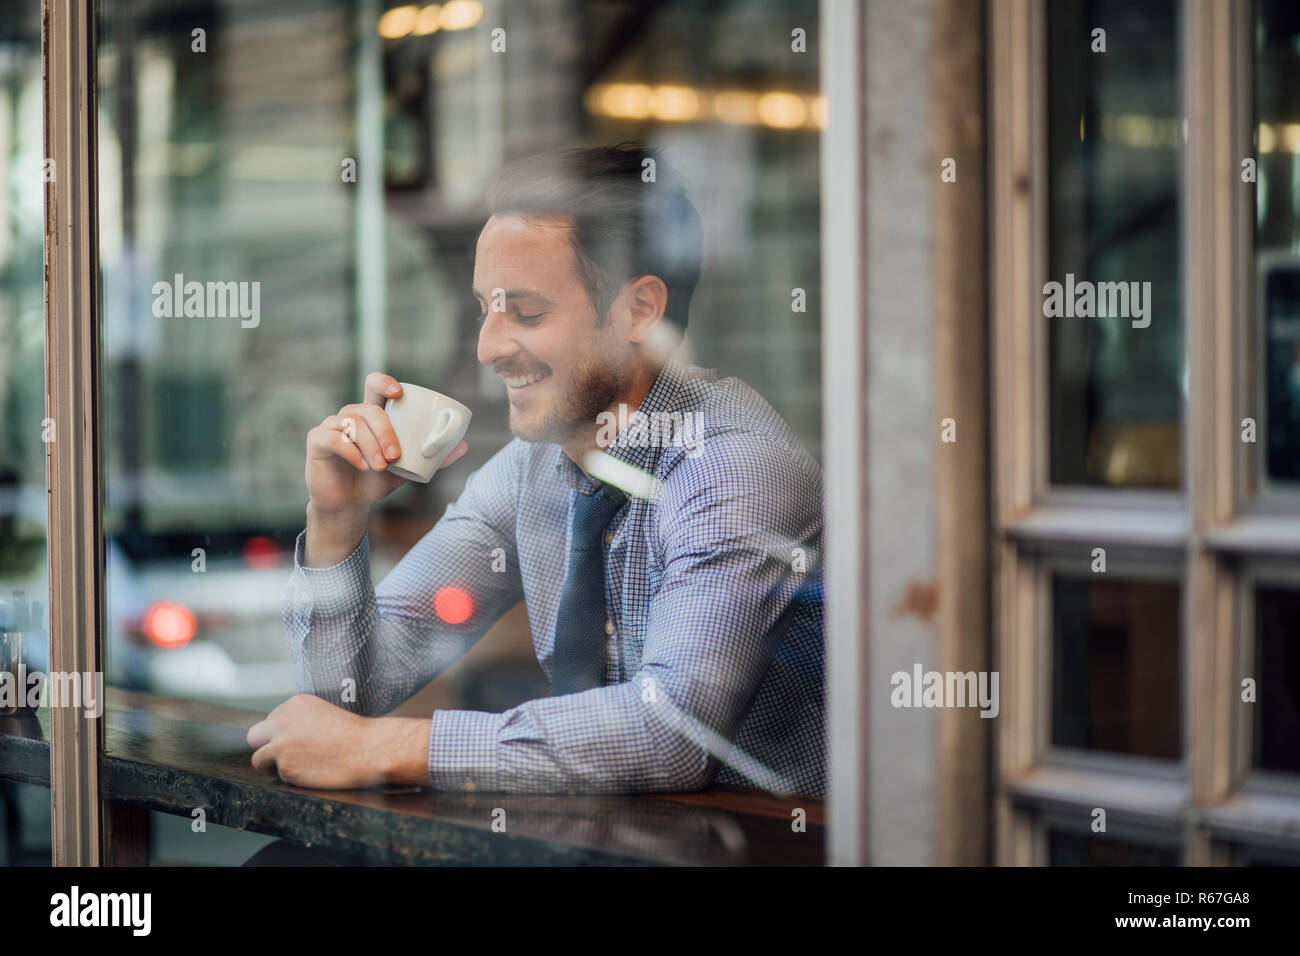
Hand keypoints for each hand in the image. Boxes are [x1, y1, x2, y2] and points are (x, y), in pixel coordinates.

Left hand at [247, 694, 429, 788]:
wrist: (371, 749)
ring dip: (274, 765)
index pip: (271, 720)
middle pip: (255, 736)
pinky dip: (290, 778)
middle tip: (286, 756)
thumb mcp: (323, 714)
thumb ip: (299, 720)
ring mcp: (282, 743)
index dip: (282, 734)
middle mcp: (284, 720)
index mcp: (295, 703)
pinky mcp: (285, 766)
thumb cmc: (355, 734)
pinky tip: (312, 772)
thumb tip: (279, 735)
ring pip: (258, 759)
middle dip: (266, 747)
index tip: (299, 742)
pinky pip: (277, 775)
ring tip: (299, 767)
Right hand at [305, 372, 467, 516]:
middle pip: (368, 408)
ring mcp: (332, 426)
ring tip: (381, 467)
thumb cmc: (376, 480)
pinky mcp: (317, 441)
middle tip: (396, 456)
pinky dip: (351, 451)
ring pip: (352, 423)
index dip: (385, 382)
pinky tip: (363, 466)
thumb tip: (464, 445)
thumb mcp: (407, 470)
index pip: (375, 385)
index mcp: (372, 415)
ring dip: (371, 445)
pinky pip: (334, 438)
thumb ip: (432, 458)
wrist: (348, 504)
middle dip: (386, 431)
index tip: (399, 393)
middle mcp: (351, 415)